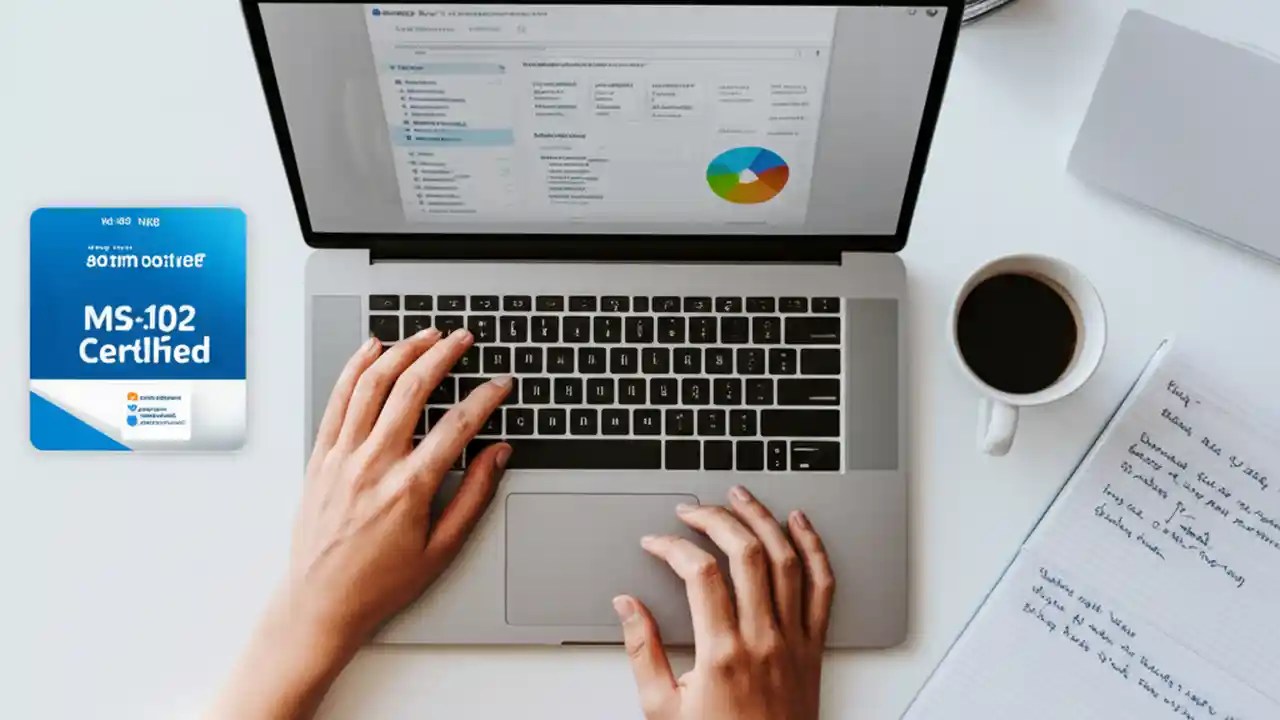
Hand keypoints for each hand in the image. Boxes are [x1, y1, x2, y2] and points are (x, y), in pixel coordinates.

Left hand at [209, 328, 510, 719]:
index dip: (486, 397)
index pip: (458, 426)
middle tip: (463, 339)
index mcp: (409, 488)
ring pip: (373, 384)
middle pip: (412, 389)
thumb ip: (474, 496)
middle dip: (444, 355)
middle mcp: (373, 465)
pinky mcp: (320, 456)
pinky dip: (355, 368)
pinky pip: (338, 400)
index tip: (501, 384)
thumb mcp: (442, 548)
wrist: (321, 602)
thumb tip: (497, 455)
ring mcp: (342, 457)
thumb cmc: (380, 582)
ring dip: (402, 352)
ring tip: (425, 336)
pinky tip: (372, 349)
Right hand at [615, 487, 834, 719]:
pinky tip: (799, 525)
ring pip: (786, 560)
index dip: (672, 547)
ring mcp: (794, 640)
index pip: (699, 574)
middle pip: (745, 554)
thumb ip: (642, 652)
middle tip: (692, 510)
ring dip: (763, 519)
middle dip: (715, 519)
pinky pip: (823, 587)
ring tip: (740, 497)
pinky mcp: (814, 647)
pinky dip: (814, 548)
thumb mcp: (662, 710)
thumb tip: (626, 606)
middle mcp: (763, 640)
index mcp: (722, 654)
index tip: (655, 543)